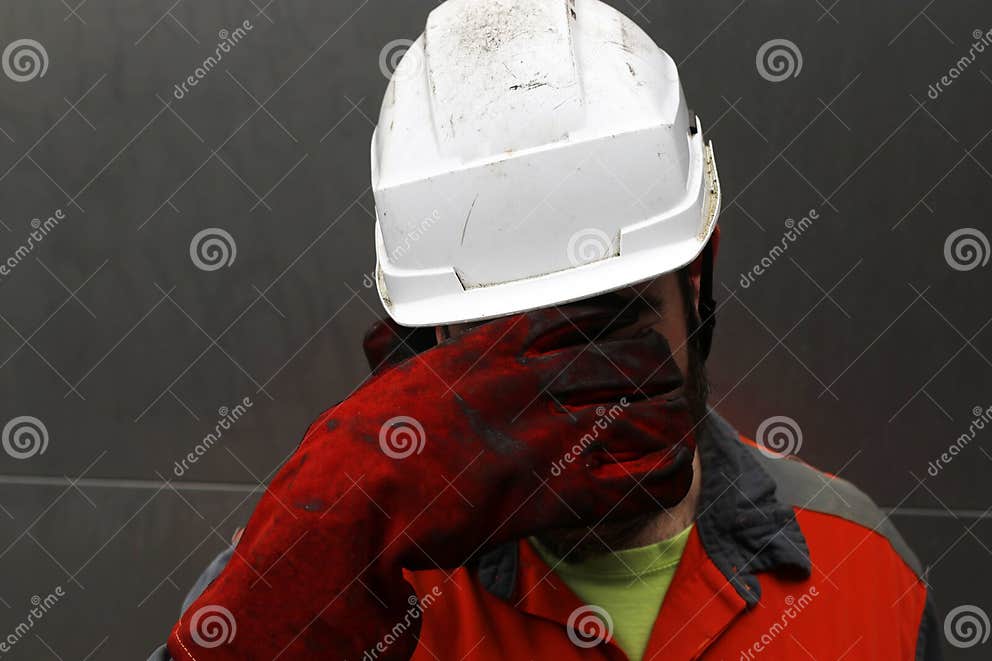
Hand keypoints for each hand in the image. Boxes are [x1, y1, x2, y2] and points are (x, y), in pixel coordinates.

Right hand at [169, 299, 694, 659]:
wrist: (350, 499)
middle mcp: (531, 382)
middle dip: (654, 365)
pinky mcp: (557, 493)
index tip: (631, 320)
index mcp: (491, 351)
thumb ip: (409, 356)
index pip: (578, 315)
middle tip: (660, 377)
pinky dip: (665, 478)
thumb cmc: (357, 445)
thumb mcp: (388, 379)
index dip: (617, 316)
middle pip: (629, 355)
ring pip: (648, 410)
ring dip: (668, 417)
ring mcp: (549, 435)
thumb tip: (387, 345)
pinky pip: (640, 482)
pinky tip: (668, 475)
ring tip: (673, 423)